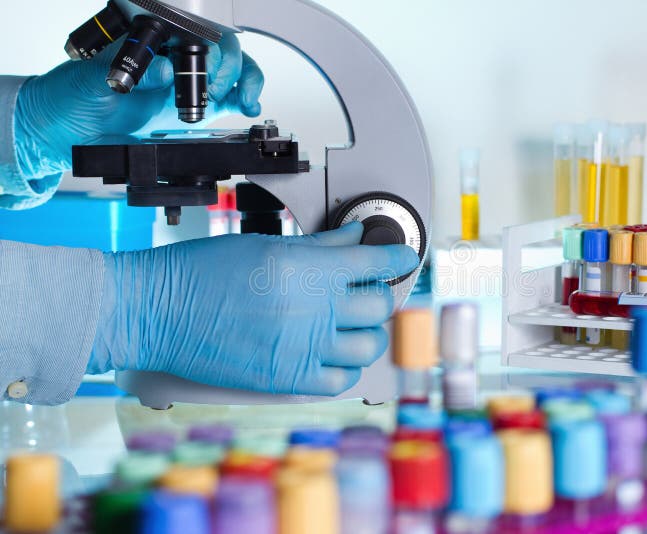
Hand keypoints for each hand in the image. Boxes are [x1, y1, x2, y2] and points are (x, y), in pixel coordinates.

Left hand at [14, 33, 263, 177]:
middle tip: (212, 90)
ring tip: (241, 98)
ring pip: (232, 68)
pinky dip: (246, 97)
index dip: (207, 41)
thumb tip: (164, 68)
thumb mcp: (89, 79)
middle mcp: (173, 55)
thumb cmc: (71, 97)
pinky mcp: (197, 107)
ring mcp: (188, 81)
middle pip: (220, 46)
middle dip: (225, 67)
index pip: (190, 26)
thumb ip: (127, 73)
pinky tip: (249, 105)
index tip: (204, 64)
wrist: (68, 133)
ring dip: (244, 80)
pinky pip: (230, 96)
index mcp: (148, 38)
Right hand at [89, 222, 420, 395]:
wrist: (157, 311)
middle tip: (368, 286)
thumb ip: (320, 245)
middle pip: (380, 304)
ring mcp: (303, 348)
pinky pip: (341, 380)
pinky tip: (333, 353)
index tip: (401, 256)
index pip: (378, 261)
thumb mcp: (266, 244)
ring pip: (369, 345)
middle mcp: (313, 310)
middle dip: (380, 291)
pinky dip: (345, 366)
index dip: (398, 256)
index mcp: (309, 270)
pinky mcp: (287, 378)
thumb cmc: (199, 273)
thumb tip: (355, 237)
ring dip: (368, 331)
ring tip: (352, 323)